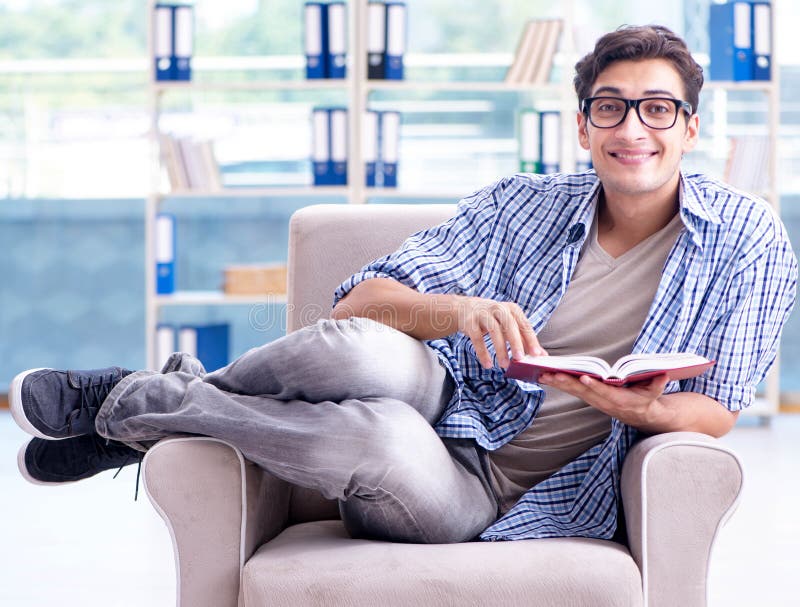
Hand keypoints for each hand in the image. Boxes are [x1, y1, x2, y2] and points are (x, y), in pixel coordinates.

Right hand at [455, 296, 545, 368]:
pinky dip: (483, 353)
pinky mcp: (470, 322)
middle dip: (515, 342)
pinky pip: (477, 339)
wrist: (465, 308)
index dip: (531, 340)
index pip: (524, 325)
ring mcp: (483, 314)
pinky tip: (488, 364)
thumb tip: (541, 355)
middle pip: (509, 325)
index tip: (537, 354)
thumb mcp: (508, 324)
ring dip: (500, 349)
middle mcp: (499, 309)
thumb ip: (523, 338)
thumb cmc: (493, 318)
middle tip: (520, 358)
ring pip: (494, 331)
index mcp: (512, 309)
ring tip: (504, 365)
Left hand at [538, 372, 668, 427]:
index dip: (594, 385)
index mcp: (619, 400)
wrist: (641, 415)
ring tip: (543, 375)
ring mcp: (595, 401)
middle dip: (566, 383)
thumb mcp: (655, 393)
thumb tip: (663, 375)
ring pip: (574, 391)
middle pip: (583, 391)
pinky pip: (573, 390)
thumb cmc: (648, 400)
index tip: (583, 377)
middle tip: (550, 375)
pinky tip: (547, 377)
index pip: (604, 392)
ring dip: (558, 383)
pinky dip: (560, 384)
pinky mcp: (589, 398)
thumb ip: (657, 384)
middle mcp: (603, 401)